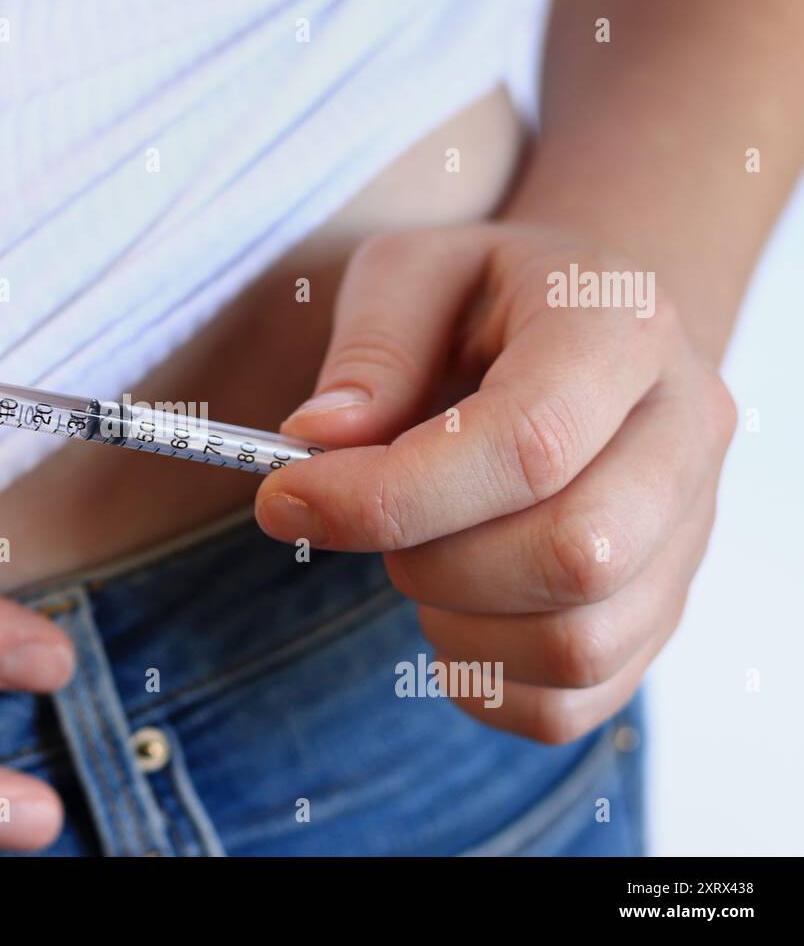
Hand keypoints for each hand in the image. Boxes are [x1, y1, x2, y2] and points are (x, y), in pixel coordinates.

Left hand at [255, 223, 735, 742]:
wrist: (586, 329)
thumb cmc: (487, 299)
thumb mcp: (411, 272)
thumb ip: (368, 349)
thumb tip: (318, 442)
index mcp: (620, 329)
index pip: (526, 445)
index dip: (391, 495)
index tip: (285, 499)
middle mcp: (683, 434)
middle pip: (573, 555)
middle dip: (430, 562)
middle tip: (373, 525)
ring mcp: (687, 532)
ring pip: (580, 643)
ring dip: (455, 626)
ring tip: (419, 562)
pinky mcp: (662, 606)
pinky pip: (576, 701)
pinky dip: (483, 683)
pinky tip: (451, 615)